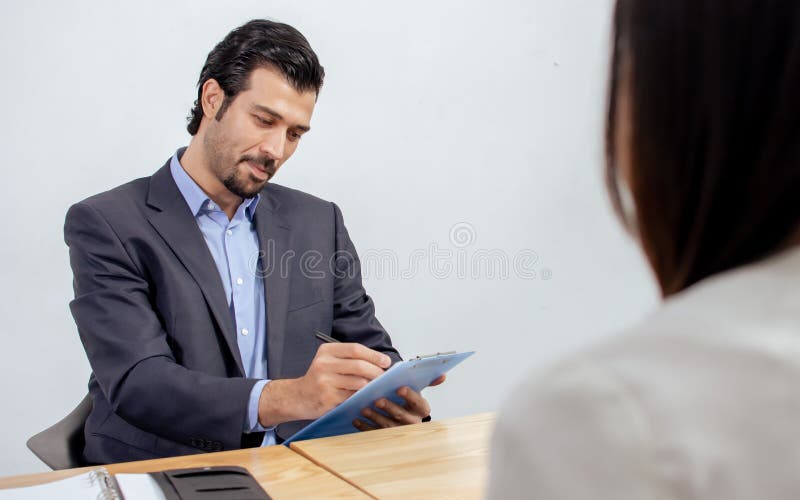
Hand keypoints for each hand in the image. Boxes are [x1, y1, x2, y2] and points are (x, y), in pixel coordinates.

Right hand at [258, 343, 390, 425]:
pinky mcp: (328, 399)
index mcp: (326, 351)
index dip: (374, 355)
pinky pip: (353, 397)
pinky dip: (362, 397)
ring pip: (359, 383)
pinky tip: (365, 396)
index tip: (386, 361)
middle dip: (377, 372)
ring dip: (372, 386)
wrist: (297, 397)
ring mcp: (325, 383)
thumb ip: (349, 359)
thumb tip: (380, 362)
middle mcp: (324, 365)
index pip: (355, 349)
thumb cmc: (318, 378)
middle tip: (384, 377)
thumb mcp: (329, 361)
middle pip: (359, 366)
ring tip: (376, 387)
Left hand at [353, 374, 445, 430]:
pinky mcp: (383, 438)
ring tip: (364, 408)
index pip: (419, 403)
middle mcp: (412, 423)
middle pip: (402, 416)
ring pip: (387, 426)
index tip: (400, 388)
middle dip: (389, 407)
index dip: (410, 396)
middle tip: (378, 399)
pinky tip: (356, 419)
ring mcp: (398, 432)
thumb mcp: (416, 388)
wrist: (398, 411)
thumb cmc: (405, 397)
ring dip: (375, 417)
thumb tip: (443, 375)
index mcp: (421, 409)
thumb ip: (428, 381)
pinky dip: (365, 427)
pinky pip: (374, 433)